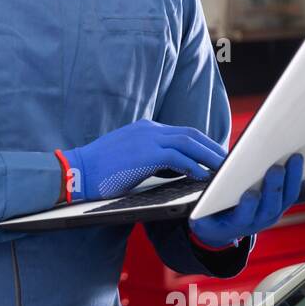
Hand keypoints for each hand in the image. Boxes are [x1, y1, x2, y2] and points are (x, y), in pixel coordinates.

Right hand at [60, 119, 225, 201]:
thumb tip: (169, 169)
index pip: (181, 133)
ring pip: (190, 143)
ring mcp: (148, 139)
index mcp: (145, 129)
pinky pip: (179, 158)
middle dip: (212, 147)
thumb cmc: (98, 171)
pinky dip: (194, 166)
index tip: (214, 155)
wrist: (76, 171)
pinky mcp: (146, 154)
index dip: (201, 144)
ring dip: (209, 156)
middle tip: (228, 161)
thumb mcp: (127, 158)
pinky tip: (202, 176)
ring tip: (223, 169)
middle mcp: (149, 129)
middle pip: (191, 135)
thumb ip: (148, 158)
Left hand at [188, 153, 304, 248]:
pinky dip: (245, 206)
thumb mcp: (266, 195)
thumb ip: (292, 190)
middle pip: (277, 202)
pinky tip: (248, 194)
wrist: (212, 226)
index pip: (291, 193)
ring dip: (266, 194)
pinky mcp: (227, 227)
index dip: (295, 176)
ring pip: (261, 211)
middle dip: (280, 183)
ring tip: (268, 176)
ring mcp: (247, 224)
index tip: (297, 156)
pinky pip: (239, 218)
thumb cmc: (241, 204)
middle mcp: (265, 218)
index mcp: (275, 207)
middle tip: (280, 164)